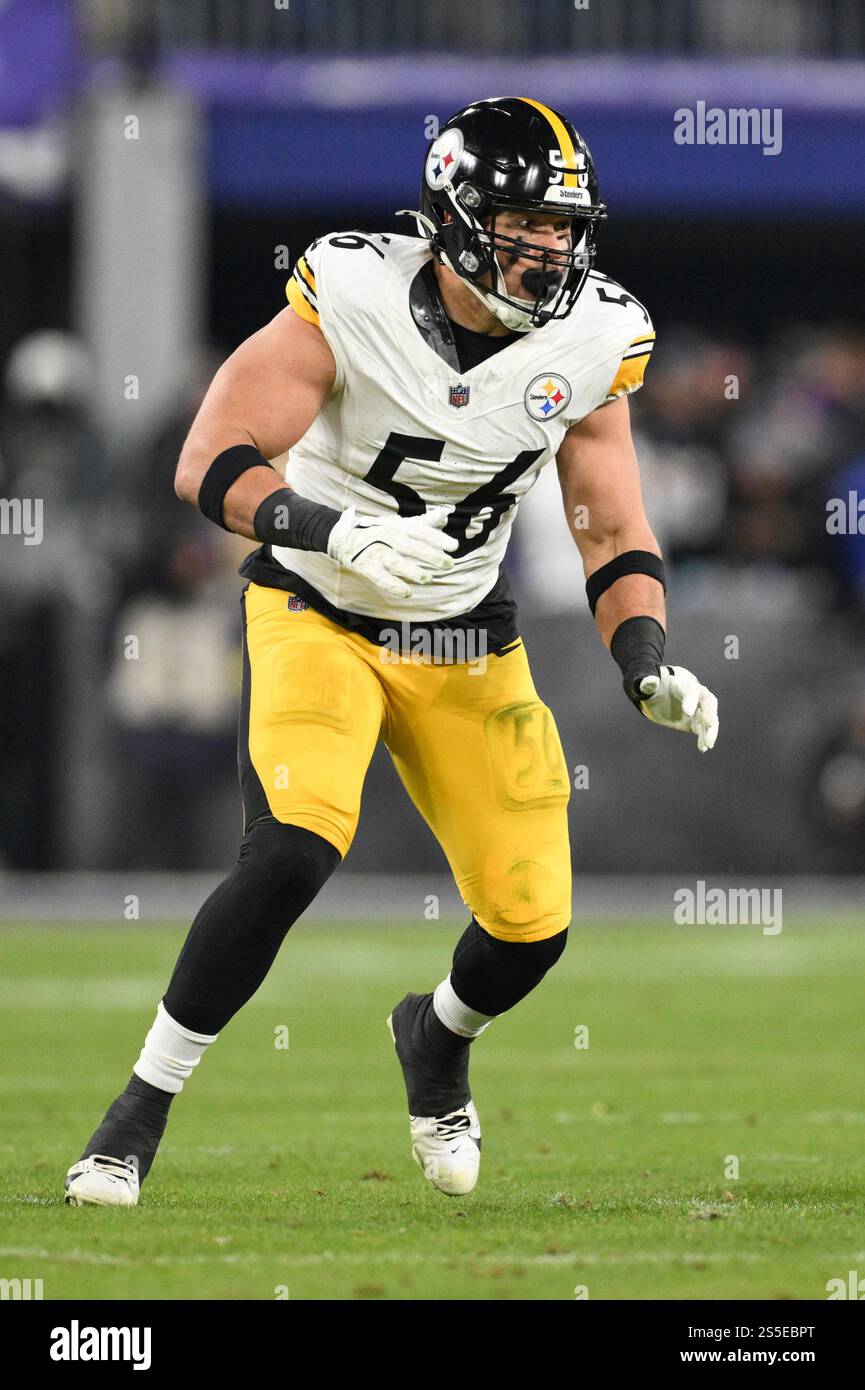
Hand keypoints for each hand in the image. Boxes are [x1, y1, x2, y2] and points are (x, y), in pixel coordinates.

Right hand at [327, 504, 457, 599]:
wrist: (344, 537)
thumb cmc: (380, 531)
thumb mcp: (401, 524)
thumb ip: (424, 522)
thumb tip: (445, 514)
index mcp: (400, 527)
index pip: (421, 531)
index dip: (438, 538)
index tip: (454, 546)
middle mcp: (389, 539)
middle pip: (412, 547)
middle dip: (431, 556)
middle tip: (449, 564)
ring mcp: (377, 553)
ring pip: (396, 563)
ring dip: (412, 571)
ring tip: (428, 579)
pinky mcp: (367, 567)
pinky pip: (381, 578)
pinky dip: (394, 586)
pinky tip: (407, 593)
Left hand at [637, 664, 718, 752]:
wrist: (663, 692)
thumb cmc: (657, 686)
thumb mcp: (650, 684)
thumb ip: (649, 683)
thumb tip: (648, 681)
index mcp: (684, 683)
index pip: (690, 690)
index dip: (690, 700)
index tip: (687, 713)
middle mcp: (697, 695)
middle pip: (708, 703)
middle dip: (709, 715)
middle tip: (707, 725)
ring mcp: (698, 709)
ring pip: (709, 718)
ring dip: (710, 731)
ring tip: (707, 744)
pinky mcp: (696, 721)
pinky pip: (703, 729)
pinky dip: (704, 738)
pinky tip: (703, 748)